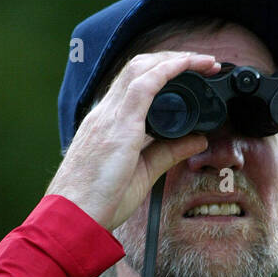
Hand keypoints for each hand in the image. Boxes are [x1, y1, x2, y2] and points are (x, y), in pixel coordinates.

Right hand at [44, 51, 222, 230]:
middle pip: (138, 68)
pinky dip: (167, 71)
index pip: (134, 83)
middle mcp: (105, 113)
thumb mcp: (143, 172)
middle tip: (204, 62)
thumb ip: (169, 153)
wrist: (73, 218)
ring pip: (141, 69)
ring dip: (175, 59)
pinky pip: (143, 86)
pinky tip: (187, 65)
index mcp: (107, 123)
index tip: (191, 73)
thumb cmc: (98, 201)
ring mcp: (109, 117)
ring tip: (204, 61)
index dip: (162, 70)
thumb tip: (198, 139)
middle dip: (172, 58)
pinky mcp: (118, 127)